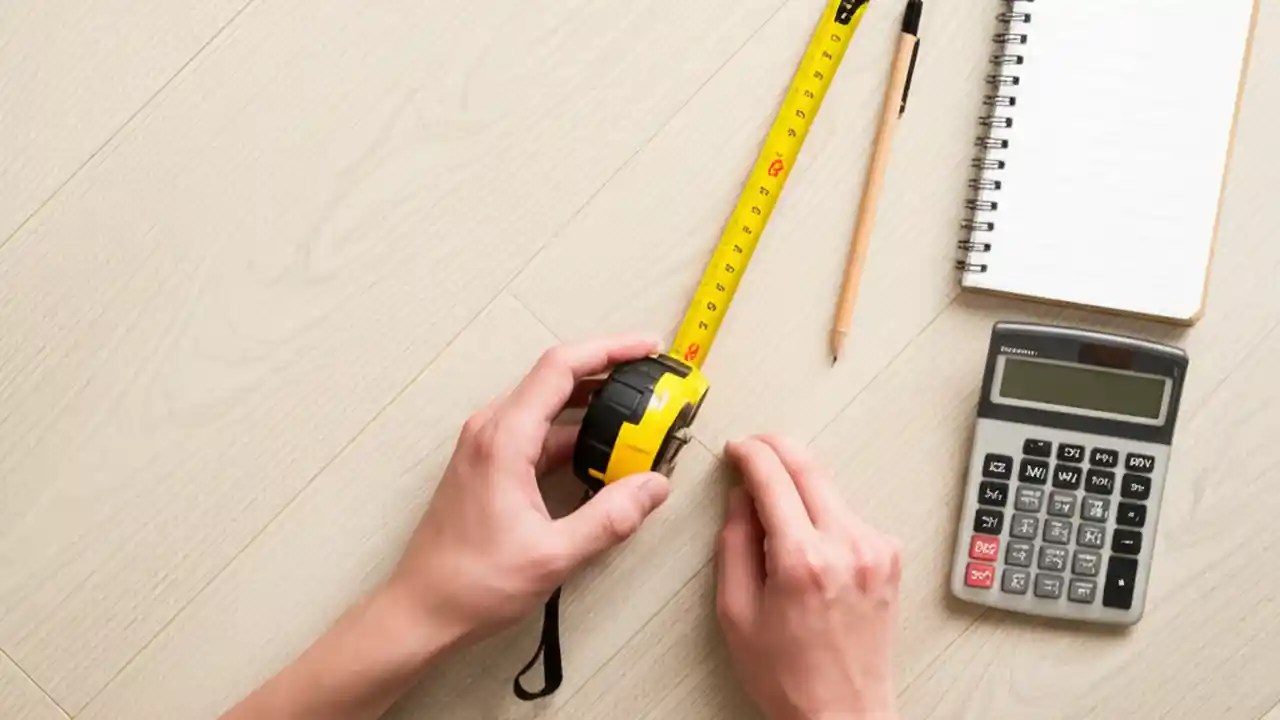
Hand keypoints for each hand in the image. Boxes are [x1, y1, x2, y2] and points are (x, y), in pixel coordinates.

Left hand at [389, 335, 672, 644]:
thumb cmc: (473, 584)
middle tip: (653, 383)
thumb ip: (611, 517)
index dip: (609, 349)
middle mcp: (491, 430)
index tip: (648, 347)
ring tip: (638, 418)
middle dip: (609, 373)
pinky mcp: (488, 465)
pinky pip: (537, 432)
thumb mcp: (555, 554)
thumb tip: (654, 486)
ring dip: (592, 406)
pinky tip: (603, 455)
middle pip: (556, 378)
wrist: (422, 610)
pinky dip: (573, 434)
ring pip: (547, 405)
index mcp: (504, 439)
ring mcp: (486, 446)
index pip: (561, 367)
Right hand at [717, 436, 900, 719]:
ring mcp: (875, 549)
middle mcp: (847, 547)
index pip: (773, 478)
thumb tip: (740, 497)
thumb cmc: (788, 675)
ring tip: (776, 511)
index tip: (736, 449)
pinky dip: (824, 513)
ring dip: (801, 483)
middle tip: (755, 448)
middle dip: (777, 447)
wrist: (844, 711)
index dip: (749, 454)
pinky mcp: (890, 556)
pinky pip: (849, 514)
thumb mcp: (736, 611)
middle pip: (810, 466)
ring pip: (831, 488)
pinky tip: (808, 540)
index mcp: (802, 560)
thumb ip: (734, 543)